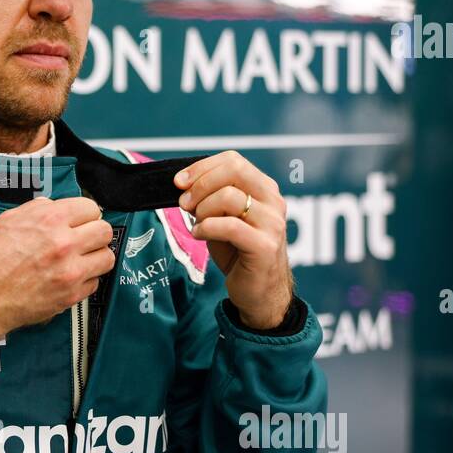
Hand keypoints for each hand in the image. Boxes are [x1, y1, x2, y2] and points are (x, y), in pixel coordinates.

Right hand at [0, 196, 115, 339]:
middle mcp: (64, 243)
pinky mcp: (71, 295)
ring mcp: (70, 271)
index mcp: (49, 220)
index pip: (91, 207)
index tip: (81, 221)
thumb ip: (37, 209)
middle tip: (83, 239)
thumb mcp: (7, 220)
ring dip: (95, 257)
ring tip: (81, 259)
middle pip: (104, 231)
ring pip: (107, 257)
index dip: (85, 214)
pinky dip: (85, 280)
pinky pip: (94, 282)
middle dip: (94, 233)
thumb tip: (55, 206)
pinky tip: (69, 278)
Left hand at [175, 152, 293, 328]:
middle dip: (200, 184)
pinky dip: (206, 228)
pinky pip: (229, 226)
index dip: (201, 168)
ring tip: (197, 224)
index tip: (179, 182)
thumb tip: (183, 184)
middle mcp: (273, 202)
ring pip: (229, 197)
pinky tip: (200, 235)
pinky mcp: (265, 246)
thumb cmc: (238, 252)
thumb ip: (211, 198)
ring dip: (202, 209)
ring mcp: (272, 224)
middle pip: (234, 171)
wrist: (258, 292)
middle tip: (184, 203)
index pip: (233, 160)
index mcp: (264, 189)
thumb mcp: (222, 217)